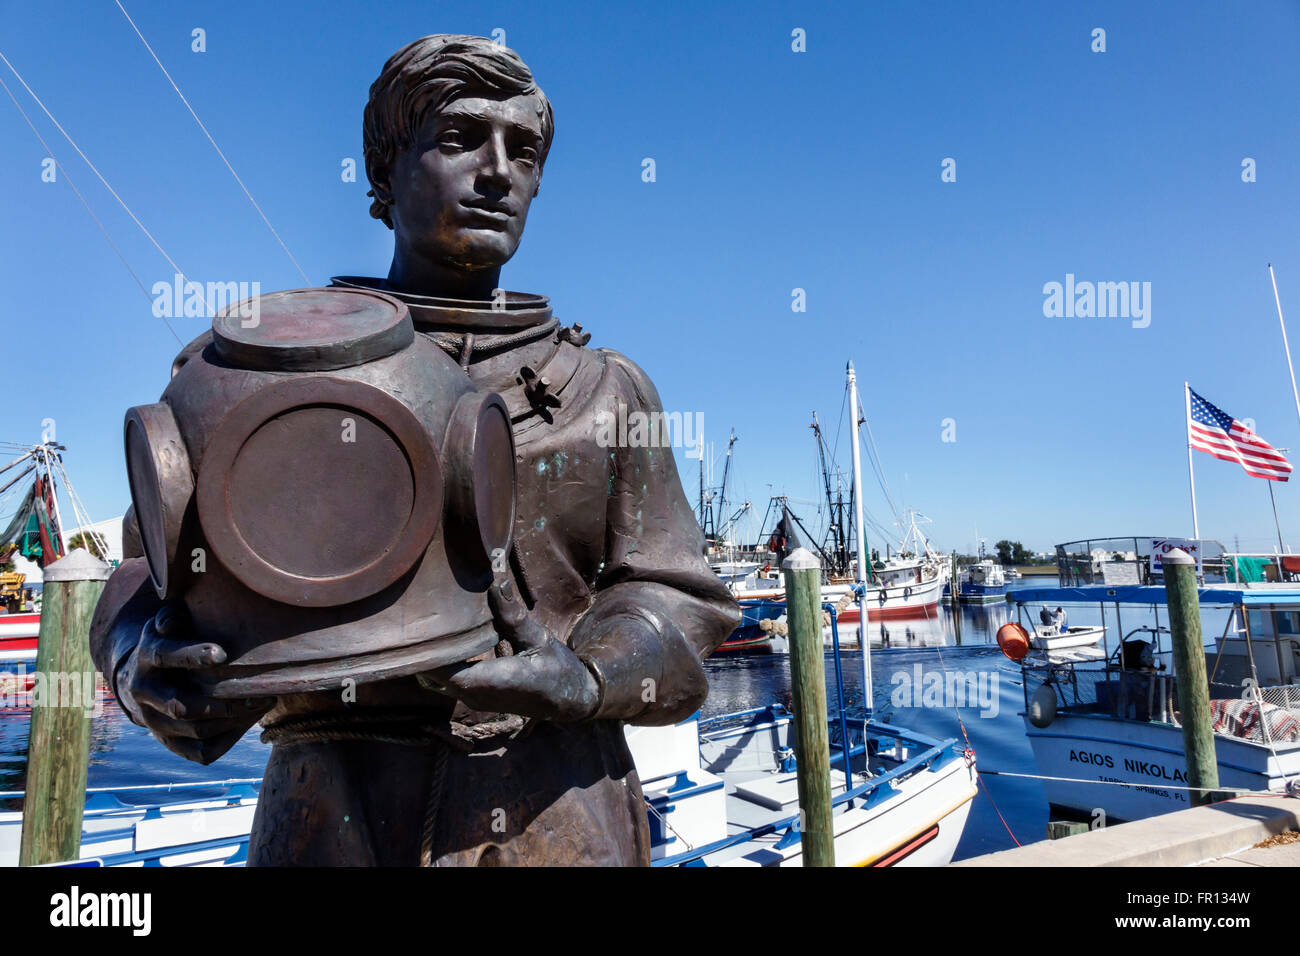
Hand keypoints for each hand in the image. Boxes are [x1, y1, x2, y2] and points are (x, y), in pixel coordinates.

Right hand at [116, 603, 274, 764]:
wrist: (143, 677)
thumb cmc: (170, 640)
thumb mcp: (168, 622)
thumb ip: (171, 616)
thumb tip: (172, 621)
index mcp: (146, 657)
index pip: (165, 657)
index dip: (192, 656)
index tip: (223, 653)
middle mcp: (145, 694)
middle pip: (182, 705)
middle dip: (223, 700)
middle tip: (258, 689)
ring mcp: (155, 722)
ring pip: (197, 731)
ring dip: (234, 720)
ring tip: (264, 702)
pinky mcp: (170, 742)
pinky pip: (202, 752)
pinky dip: (230, 739)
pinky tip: (251, 720)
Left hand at [426, 578, 598, 721]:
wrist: (569, 700)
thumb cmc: (558, 669)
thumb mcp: (539, 639)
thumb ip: (513, 615)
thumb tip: (496, 584)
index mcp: (495, 681)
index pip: (446, 672)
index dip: (428, 652)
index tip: (418, 626)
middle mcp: (478, 695)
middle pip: (434, 675)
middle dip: (423, 650)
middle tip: (416, 616)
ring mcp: (474, 699)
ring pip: (436, 680)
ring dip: (431, 657)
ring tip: (426, 625)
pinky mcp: (475, 696)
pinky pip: (446, 682)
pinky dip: (440, 664)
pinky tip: (444, 641)